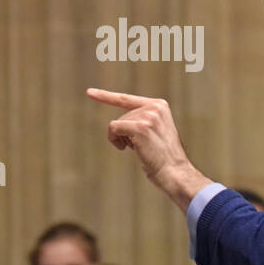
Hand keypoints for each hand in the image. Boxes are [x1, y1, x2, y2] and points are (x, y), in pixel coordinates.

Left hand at [86, 88, 212, 210]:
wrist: (174, 172)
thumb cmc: (163, 158)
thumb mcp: (156, 132)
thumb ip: (142, 120)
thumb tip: (117, 124)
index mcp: (160, 105)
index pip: (127, 99)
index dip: (106, 96)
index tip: (89, 92)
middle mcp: (155, 107)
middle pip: (122, 115)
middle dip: (124, 132)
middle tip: (139, 147)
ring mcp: (148, 116)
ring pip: (117, 123)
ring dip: (122, 139)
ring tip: (139, 149)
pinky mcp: (140, 127)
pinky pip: (113, 128)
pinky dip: (114, 140)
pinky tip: (127, 149)